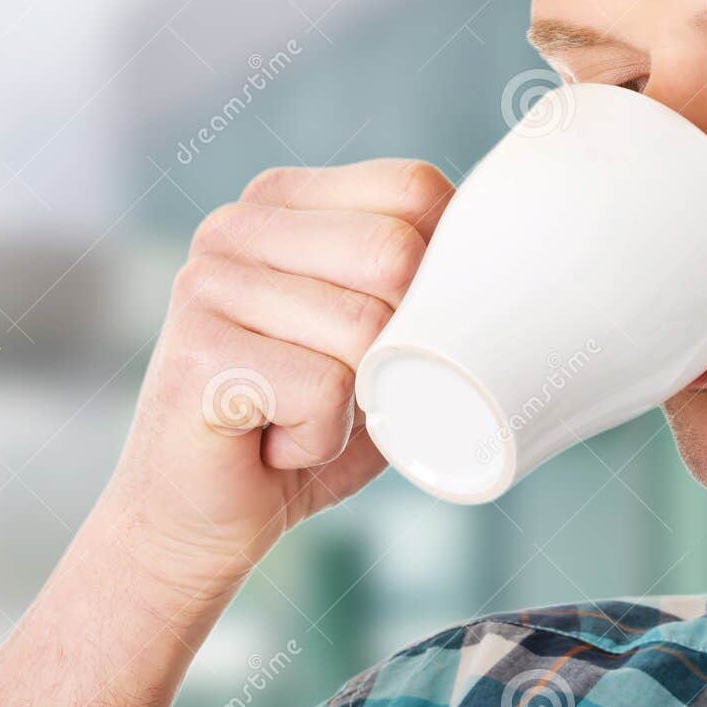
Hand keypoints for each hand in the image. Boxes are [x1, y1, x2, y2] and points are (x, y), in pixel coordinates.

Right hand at [112, 158, 454, 594]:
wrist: (199, 518)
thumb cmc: (299, 422)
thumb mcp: (373, 337)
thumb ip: (418, 281)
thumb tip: (507, 256)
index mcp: (280, 200)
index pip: (414, 189)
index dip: (441, 270)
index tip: (397, 331)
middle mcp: (234, 226)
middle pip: (396, 254)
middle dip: (400, 341)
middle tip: (346, 385)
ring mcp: (207, 285)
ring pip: (364, 331)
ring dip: (355, 404)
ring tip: (298, 414)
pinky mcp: (200, 354)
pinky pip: (326, 392)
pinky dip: (319, 440)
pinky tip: (272, 440)